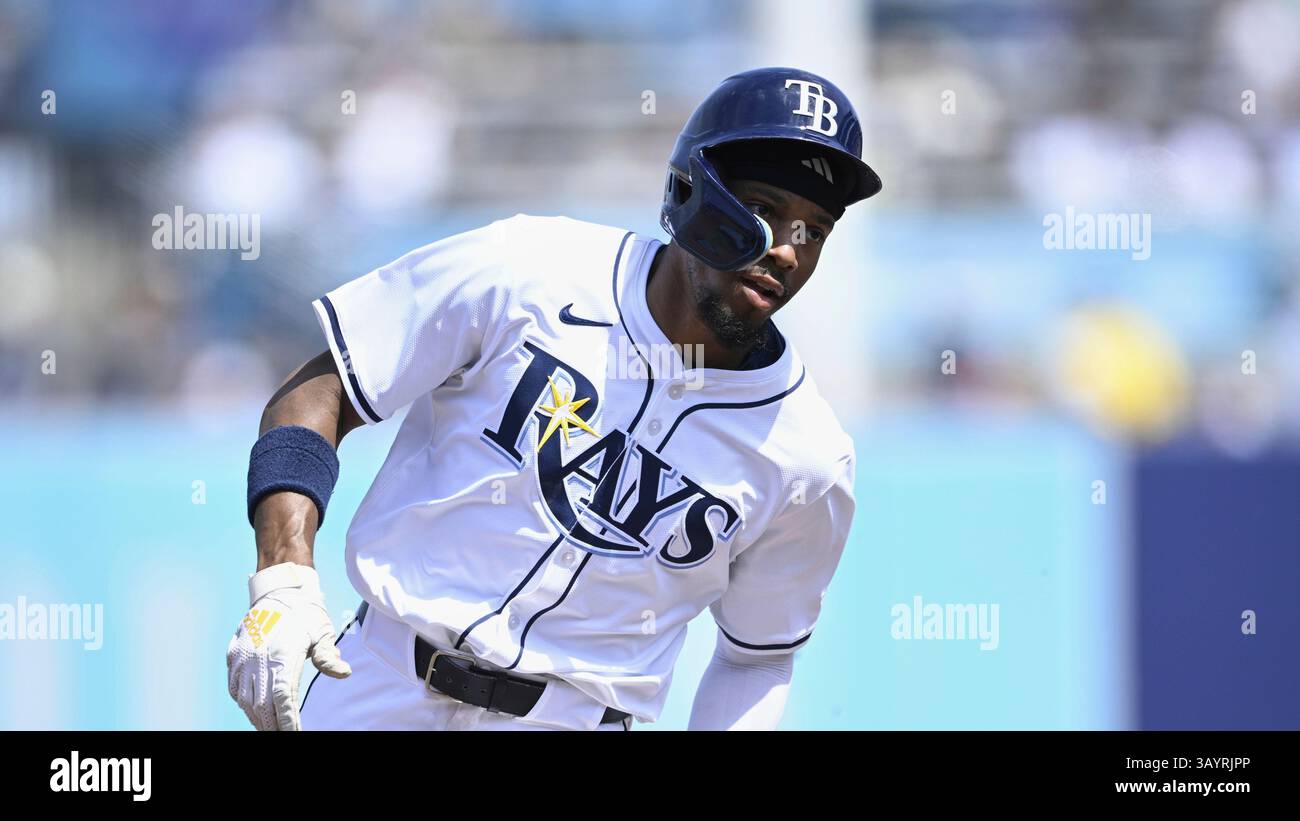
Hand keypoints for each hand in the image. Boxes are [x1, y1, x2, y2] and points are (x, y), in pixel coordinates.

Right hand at [226, 562, 351, 730]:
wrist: (280, 588)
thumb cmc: (305, 612)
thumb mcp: (321, 631)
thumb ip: (328, 656)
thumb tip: (345, 673)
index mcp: (282, 654)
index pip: (284, 698)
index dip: (287, 720)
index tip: (294, 732)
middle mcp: (258, 657)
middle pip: (261, 704)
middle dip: (271, 725)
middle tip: (282, 733)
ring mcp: (243, 656)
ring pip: (244, 698)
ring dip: (256, 716)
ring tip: (268, 727)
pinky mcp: (233, 653)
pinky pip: (233, 685)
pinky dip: (242, 701)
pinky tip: (253, 709)